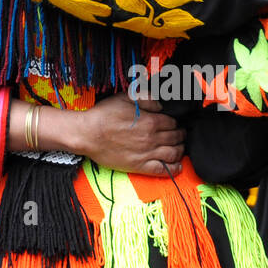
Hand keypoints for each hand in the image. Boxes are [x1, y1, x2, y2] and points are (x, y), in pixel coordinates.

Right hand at [66, 94, 185, 176]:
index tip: (174, 123)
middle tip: (180, 135)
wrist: (87, 134)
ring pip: (173, 154)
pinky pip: (162, 170)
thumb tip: (161, 105)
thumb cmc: (104, 115)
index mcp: (150, 121)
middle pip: (176, 138)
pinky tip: (177, 166)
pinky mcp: (139, 166)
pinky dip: (174, 169)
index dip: (175, 123)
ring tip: (179, 147)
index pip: (172, 123)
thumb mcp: (125, 98)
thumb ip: (146, 99)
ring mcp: (146, 154)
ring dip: (180, 150)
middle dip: (180, 135)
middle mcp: (152, 138)